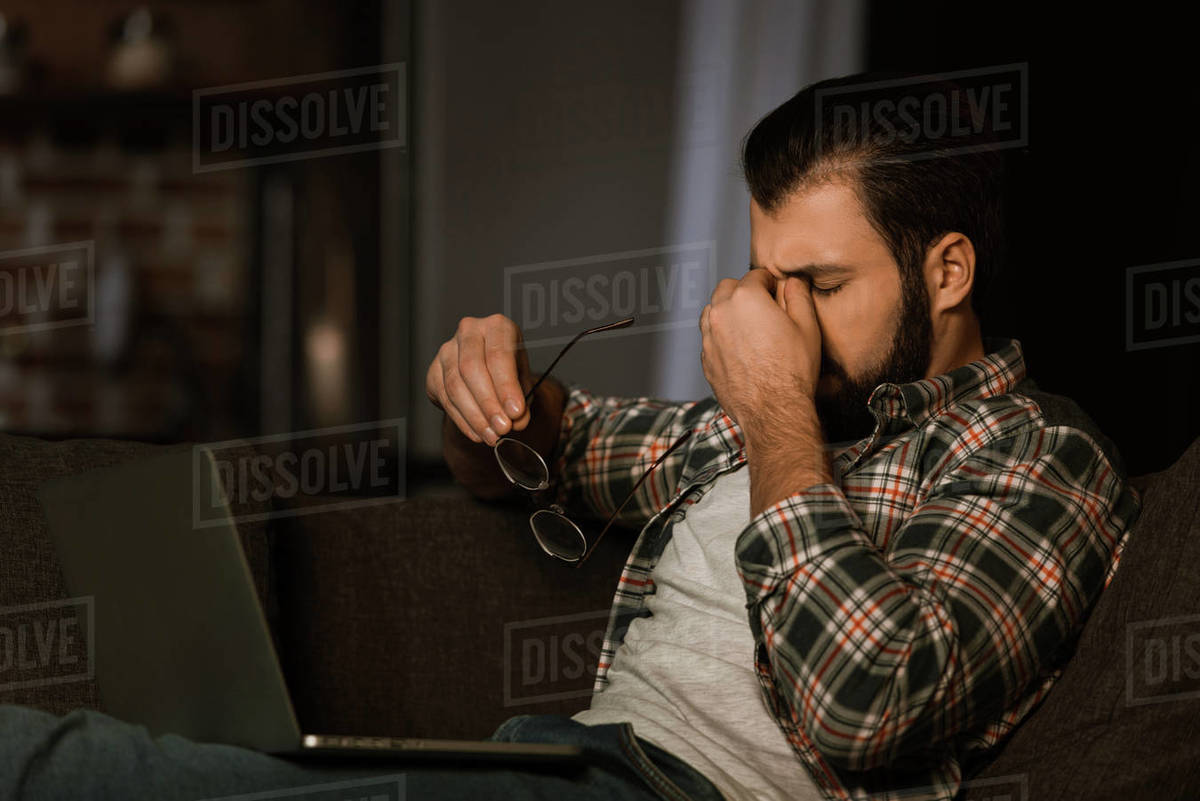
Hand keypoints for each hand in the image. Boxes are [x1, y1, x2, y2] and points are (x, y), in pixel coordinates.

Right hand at [426, 314, 532, 445]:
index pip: (498, 355)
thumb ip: (523, 399)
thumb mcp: (523, 382)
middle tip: (503, 428)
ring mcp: (447, 350)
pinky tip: (477, 433)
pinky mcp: (434, 371)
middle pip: (472, 369)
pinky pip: (446, 399)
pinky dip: (463, 420)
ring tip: (492, 435)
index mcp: (497, 326)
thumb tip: (518, 420)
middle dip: (489, 403)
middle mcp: (469, 331)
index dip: (506, 387)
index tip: (516, 412)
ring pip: (456, 386)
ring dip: (475, 416)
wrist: (487, 371)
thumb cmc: (508, 371)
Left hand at [699, 268, 821, 432]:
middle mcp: (721, 313)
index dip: (770, 282)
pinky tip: (740, 349)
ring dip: (728, 311)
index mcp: (746, 298)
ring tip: (749, 327)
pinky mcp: (706, 359)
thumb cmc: (792, 371)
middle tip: (763, 307)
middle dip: (744, 291)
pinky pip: (709, 338)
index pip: (755, 275)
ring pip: (712, 311)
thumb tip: (793, 281)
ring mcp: (709, 337)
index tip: (777, 292)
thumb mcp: (807, 326)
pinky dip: (721, 337)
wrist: (773, 411)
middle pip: (727, 287)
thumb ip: (798, 296)